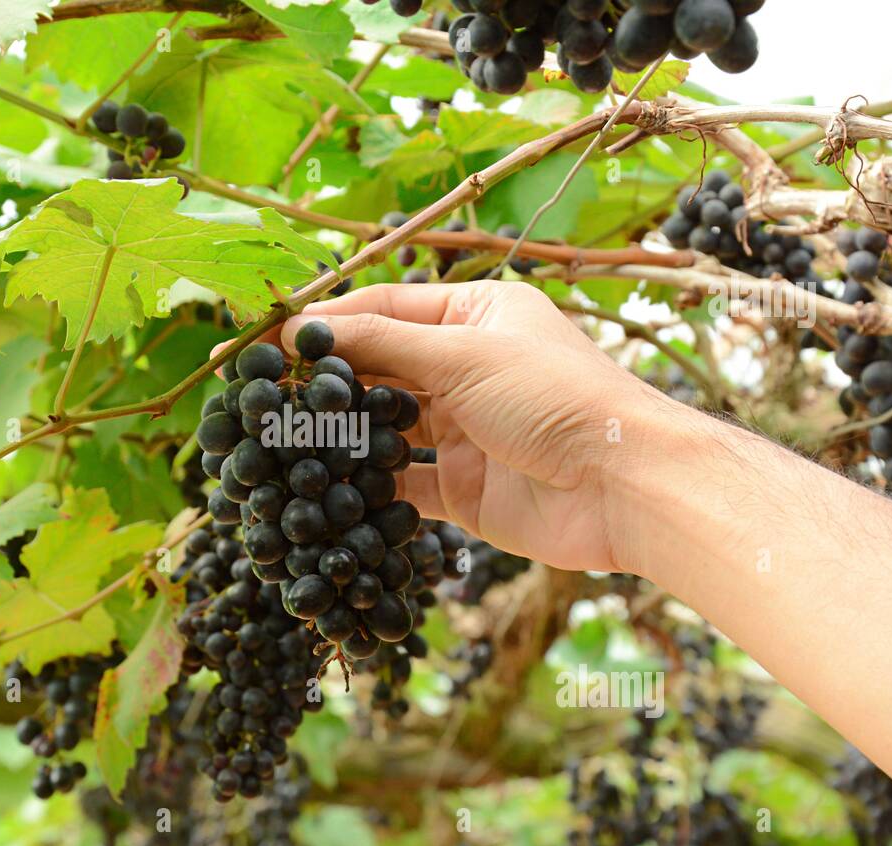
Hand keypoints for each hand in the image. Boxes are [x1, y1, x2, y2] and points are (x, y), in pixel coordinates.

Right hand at [282, 281, 674, 572]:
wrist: (625, 488)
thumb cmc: (557, 398)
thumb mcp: (464, 355)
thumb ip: (383, 344)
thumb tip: (308, 329)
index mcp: (475, 318)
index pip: (384, 310)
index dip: (328, 323)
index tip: (272, 337)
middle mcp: (467, 370)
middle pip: (381, 368)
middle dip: (328, 380)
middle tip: (267, 391)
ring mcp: (463, 432)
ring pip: (386, 427)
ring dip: (342, 432)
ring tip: (284, 436)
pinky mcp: (462, 489)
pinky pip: (401, 483)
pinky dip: (367, 484)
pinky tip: (326, 485)